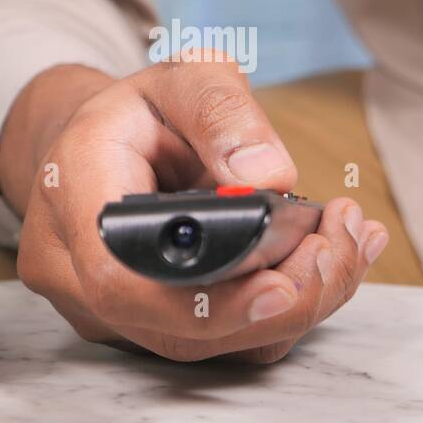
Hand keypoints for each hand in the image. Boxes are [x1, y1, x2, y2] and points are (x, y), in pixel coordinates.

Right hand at [0, 55, 388, 362]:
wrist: (105, 144)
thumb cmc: (140, 112)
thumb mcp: (180, 77)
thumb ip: (220, 113)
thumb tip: (268, 176)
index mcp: (74, 195)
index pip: (123, 280)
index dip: (202, 302)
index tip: (281, 284)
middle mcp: (77, 271)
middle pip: (177, 328)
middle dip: (278, 299)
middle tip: (341, 241)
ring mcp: (111, 310)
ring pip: (208, 345)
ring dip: (294, 305)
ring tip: (349, 239)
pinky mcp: (153, 327)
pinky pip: (221, 340)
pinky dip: (287, 309)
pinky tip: (334, 258)